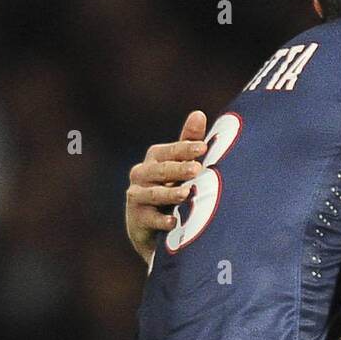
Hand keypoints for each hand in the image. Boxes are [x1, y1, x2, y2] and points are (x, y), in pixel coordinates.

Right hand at [125, 110, 208, 263]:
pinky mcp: (137, 219)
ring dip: (170, 194)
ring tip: (186, 194)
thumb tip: (198, 114)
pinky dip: (161, 221)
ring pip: (155, 194)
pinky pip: (150, 219)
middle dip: (179, 170)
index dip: (186, 149)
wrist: (148, 225)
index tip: (203, 148)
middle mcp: (142, 174)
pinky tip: (173, 222)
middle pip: (162, 170)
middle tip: (197, 169)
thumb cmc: (169, 187)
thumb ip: (188, 142)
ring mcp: (137, 196)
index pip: (171, 151)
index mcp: (155, 158)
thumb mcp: (178, 165)